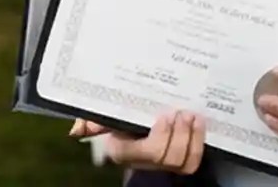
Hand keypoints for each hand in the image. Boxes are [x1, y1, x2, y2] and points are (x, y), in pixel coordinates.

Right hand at [69, 111, 204, 174]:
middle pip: (166, 158)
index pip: (144, 151)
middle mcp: (144, 162)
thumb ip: (94, 120)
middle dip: (178, 136)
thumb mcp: (105, 119)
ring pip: (183, 163)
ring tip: (193, 117)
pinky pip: (193, 160)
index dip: (160, 137)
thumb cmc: (120, 121)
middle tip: (182, 113)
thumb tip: (77, 129)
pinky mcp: (180, 160)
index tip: (165, 116)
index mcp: (123, 151)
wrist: (136, 129)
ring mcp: (163, 164)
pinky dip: (199, 142)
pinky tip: (199, 123)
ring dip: (192, 139)